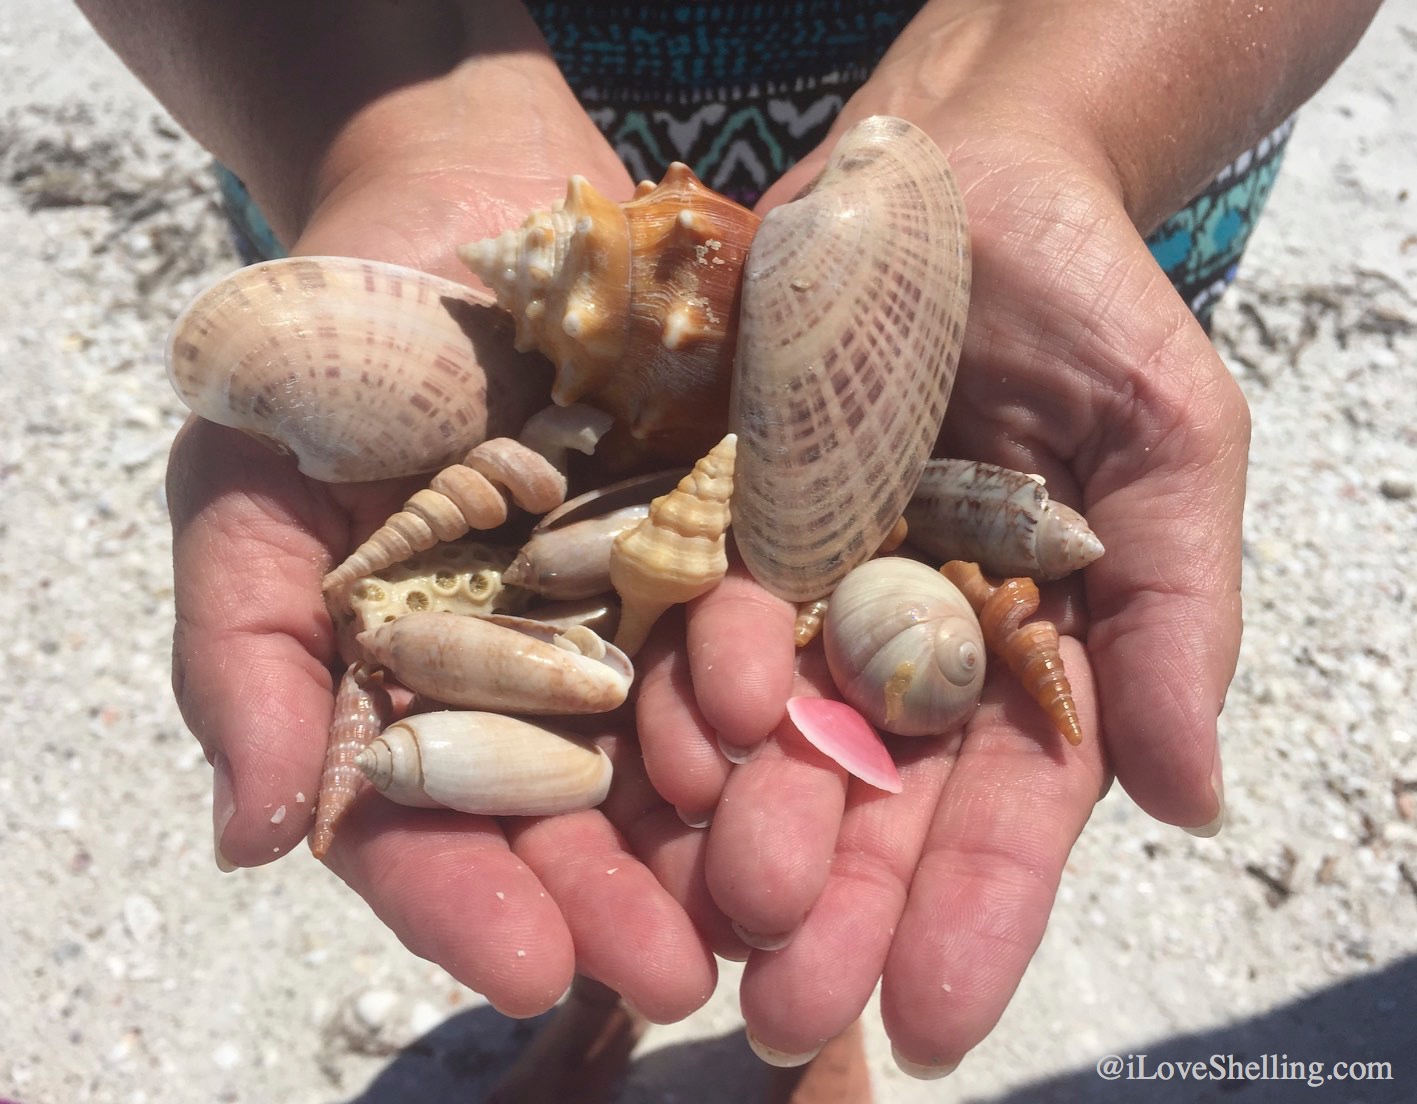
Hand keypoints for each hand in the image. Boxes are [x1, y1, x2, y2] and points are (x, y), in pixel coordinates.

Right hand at [169, 144, 729, 1022]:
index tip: (528, 967)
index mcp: (422, 701)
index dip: (473, 903)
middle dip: (625, 894)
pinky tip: (835, 740)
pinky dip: (794, 676)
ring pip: (684, 739)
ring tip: (780, 896)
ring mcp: (641, 615)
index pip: (437, 831)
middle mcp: (540, 683)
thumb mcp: (246, 498)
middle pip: (579, 814)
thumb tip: (254, 841)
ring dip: (729, 820)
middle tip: (681, 973)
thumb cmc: (323, 364)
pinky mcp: (725, 539)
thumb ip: (250, 659)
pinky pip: (763, 616)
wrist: (452, 207)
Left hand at [636, 123, 1244, 1070]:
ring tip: (713, 907)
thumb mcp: (1167, 446)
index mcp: (1010, 659)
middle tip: (789, 1005)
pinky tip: (652, 761)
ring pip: (757, 732)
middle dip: (831, 902)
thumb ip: (1174, 615)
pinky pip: (675, 617)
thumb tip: (1192, 799)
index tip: (936, 1017)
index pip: (1001, 811)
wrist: (955, 182)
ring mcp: (792, 591)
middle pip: (861, 800)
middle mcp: (890, 650)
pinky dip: (663, 687)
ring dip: (735, 821)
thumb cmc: (1088, 311)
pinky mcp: (707, 521)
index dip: (974, 914)